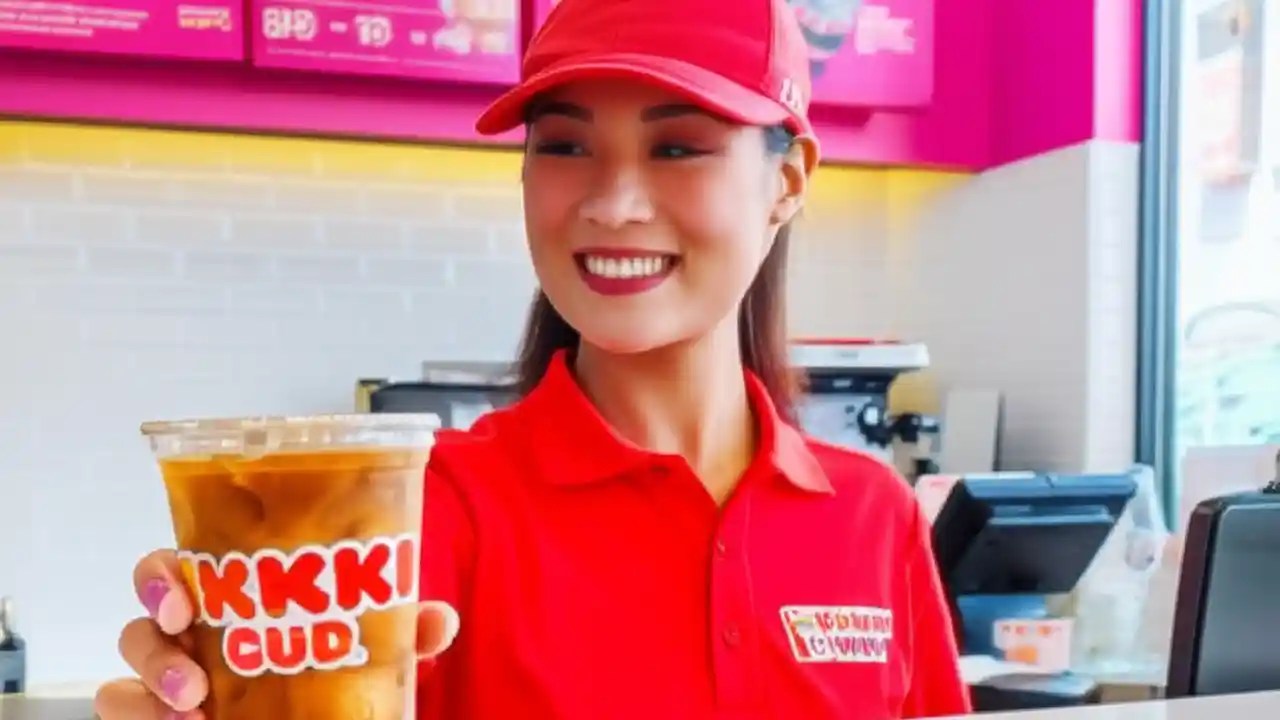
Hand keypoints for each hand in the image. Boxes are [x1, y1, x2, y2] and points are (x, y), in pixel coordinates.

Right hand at [93, 549, 460, 718]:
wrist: (324, 713)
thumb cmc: (330, 664)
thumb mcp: (368, 646)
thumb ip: (400, 631)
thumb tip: (439, 621)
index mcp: (230, 594)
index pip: (175, 566)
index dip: (162, 575)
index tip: (180, 598)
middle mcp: (189, 632)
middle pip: (142, 619)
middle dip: (155, 643)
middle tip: (192, 678)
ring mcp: (168, 680)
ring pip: (125, 675)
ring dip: (153, 690)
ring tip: (194, 711)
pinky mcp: (156, 716)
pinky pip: (122, 711)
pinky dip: (142, 719)